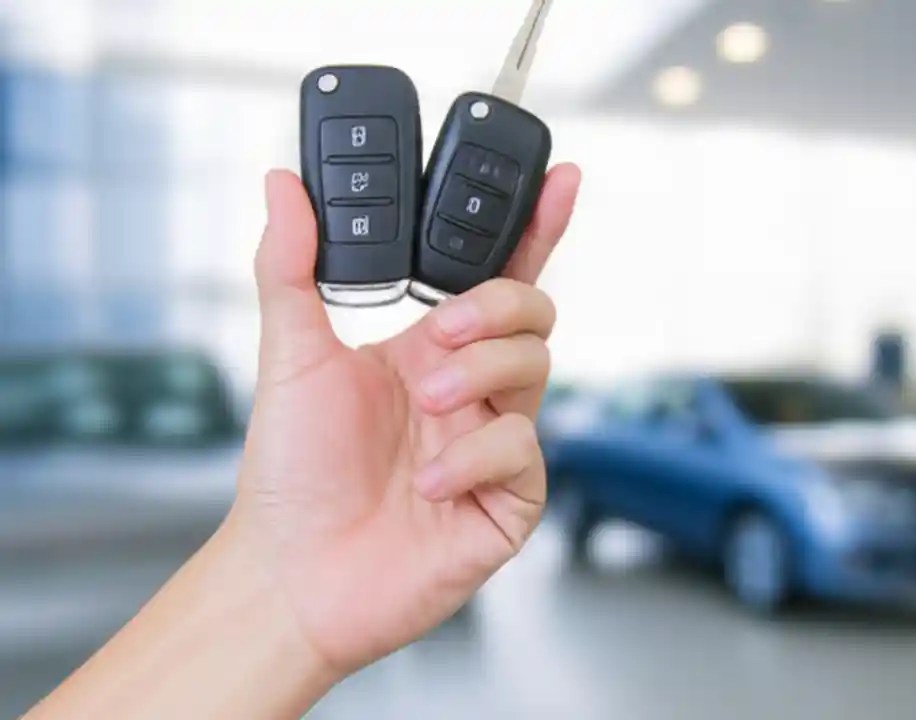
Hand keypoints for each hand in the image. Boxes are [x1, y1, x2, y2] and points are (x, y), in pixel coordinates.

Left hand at [234, 166, 580, 673]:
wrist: (293, 575)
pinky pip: (525, 450)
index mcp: (428, 350)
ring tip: (425, 403)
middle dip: (495, 309)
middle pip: (533, 314)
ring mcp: (493, 441)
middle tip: (438, 334)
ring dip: (480, 372)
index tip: (558, 179)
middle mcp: (469, 390)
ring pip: (537, 369)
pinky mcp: (509, 498)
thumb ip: (291, 266)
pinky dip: (479, 454)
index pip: (496, 275)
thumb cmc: (291, 475)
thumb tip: (284, 186)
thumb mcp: (289, 357)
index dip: (536, 226)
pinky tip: (432, 478)